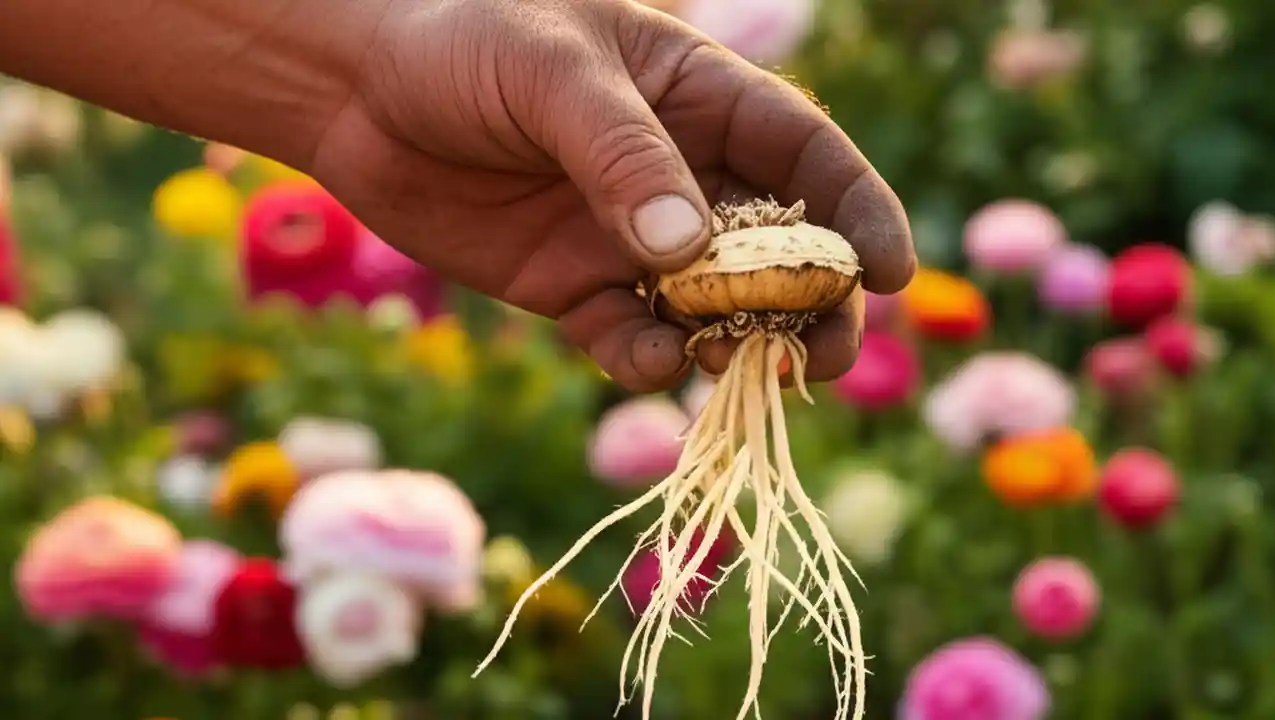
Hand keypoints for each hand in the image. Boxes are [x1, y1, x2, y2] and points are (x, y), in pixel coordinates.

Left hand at [310, 0, 914, 391]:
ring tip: (733, 368)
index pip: (806, 151)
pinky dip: (649, 360)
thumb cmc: (461, 40)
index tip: (889, 271)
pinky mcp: (576, 289)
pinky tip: (647, 360)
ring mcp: (631, 237)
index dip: (857, 209)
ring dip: (736, 345)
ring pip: (715, 305)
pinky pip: (634, 337)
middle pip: (778, 247)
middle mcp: (681, 173)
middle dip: (811, 303)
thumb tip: (690, 247)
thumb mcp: (551, 73)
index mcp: (699, 97)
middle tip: (825, 357)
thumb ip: (621, 154)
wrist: (354, 89)